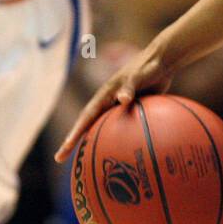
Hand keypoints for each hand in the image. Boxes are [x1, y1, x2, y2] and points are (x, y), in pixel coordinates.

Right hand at [54, 44, 173, 162]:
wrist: (162, 61)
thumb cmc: (149, 67)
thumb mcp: (139, 76)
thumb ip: (130, 87)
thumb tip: (122, 99)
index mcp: (104, 95)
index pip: (85, 117)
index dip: (74, 133)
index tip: (65, 148)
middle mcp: (107, 102)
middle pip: (86, 125)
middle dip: (72, 141)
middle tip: (60, 159)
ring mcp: (117, 106)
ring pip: (101, 128)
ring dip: (92, 142)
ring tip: (85, 162)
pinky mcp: (129, 109)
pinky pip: (121, 127)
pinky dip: (119, 140)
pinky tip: (124, 155)